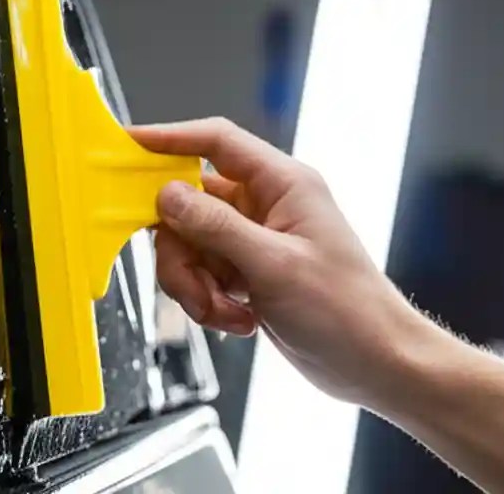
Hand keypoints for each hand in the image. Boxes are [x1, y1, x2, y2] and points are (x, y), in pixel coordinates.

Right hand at [132, 118, 431, 406]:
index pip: (215, 142)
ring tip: (225, 312)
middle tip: (196, 287)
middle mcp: (266, 205)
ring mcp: (254, 239)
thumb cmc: (348, 311)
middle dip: (183, 253)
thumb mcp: (275, 267)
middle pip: (188, 204)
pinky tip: (238, 321)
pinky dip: (207, 301)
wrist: (375, 365)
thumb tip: (168, 195)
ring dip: (195, 285)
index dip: (169, 138)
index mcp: (283, 185)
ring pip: (189, 244)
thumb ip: (216, 227)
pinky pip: (201, 274)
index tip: (129, 145)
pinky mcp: (247, 271)